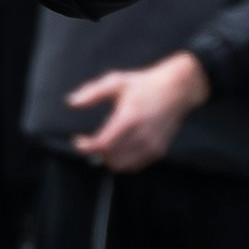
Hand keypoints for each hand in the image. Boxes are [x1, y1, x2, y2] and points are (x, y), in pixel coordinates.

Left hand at [67, 54, 209, 172]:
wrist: (177, 89)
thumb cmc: (144, 84)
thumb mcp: (117, 82)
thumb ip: (92, 93)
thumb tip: (71, 103)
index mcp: (129, 118)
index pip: (103, 144)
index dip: (86, 147)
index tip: (78, 141)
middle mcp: (142, 135)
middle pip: (110, 158)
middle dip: (96, 153)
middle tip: (90, 143)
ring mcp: (152, 145)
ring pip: (122, 166)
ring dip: (108, 159)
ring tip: (104, 146)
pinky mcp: (158, 151)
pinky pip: (135, 166)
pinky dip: (123, 162)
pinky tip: (119, 149)